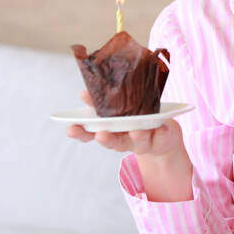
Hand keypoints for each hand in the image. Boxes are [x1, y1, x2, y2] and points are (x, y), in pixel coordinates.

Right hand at [66, 88, 187, 158]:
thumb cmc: (134, 120)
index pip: (93, 134)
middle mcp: (125, 138)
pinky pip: (162, 134)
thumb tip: (83, 92)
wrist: (162, 137)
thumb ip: (100, 104)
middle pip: (114, 141)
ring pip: (138, 140)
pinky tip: (161, 128)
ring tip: (135, 131)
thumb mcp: (117, 110)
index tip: (70, 129)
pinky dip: (161, 132)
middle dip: (107, 139)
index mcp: (112, 131)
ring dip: (136, 136)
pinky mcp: (161, 137)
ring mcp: (143, 139)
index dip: (81, 133)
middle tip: (100, 134)